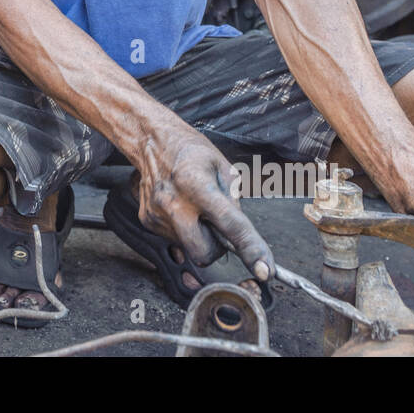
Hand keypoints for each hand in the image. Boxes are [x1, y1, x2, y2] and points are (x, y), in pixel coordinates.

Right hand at [136, 130, 274, 281]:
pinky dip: (185, 230)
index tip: (266, 270)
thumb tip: (241, 234)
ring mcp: (157, 215)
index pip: (230, 225)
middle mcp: (173, 203)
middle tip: (216, 225)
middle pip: (203, 252)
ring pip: (189, 248)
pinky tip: (181, 208)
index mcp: (195, 184)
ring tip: (194, 208)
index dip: (251, 249)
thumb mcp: (223, 168)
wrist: (152, 142)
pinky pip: (176, 240)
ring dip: (199, 236)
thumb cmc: (191, 152)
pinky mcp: (148, 221)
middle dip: (215, 247)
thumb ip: (234, 202)